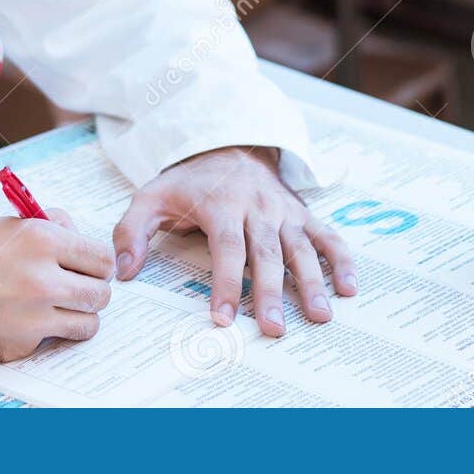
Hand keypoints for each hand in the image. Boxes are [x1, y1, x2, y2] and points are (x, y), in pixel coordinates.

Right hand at [0, 209, 112, 363]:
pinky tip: (24, 322)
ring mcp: (33, 316)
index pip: (102, 259)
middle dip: (91, 292)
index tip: (89, 269)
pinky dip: (47, 335)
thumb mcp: (3, 225)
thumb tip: (75, 233)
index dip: (97, 265)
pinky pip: (54, 341)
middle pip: (101, 294)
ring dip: (77, 318)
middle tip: (75, 291)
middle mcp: (43, 279)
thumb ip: (47, 227)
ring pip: (88, 324)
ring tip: (56, 310)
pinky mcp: (20, 346)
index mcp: (41, 239)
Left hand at [112, 146, 356, 337]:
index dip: (226, 283)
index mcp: (221, 205)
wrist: (227, 144)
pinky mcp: (301, 214)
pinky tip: (350, 287)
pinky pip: (326, 236)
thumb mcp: (152, 197)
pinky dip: (341, 259)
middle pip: (266, 253)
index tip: (223, 317)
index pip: (227, 248)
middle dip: (272, 292)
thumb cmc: (188, 182)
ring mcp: (283, 211)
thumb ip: (133, 232)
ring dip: (312, 282)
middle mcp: (257, 208)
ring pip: (300, 248)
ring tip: (320, 316)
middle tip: (275, 329)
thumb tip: (124, 272)